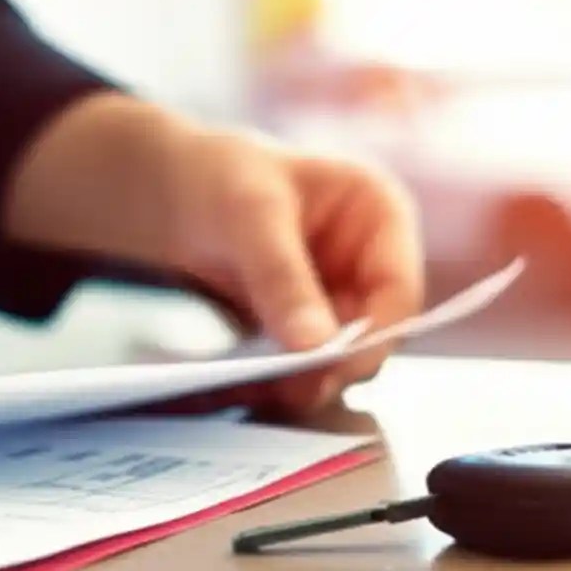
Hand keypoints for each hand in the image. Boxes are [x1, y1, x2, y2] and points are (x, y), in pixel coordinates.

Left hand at [6, 93, 423, 416]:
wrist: (172, 191)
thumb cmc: (218, 179)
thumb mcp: (249, 220)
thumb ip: (283, 280)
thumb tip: (315, 346)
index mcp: (380, 213)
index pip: (398, 289)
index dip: (375, 335)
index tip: (332, 366)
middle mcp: (369, 259)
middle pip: (375, 334)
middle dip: (335, 366)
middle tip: (290, 391)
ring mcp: (340, 295)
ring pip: (341, 357)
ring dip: (305, 380)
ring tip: (259, 389)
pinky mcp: (306, 324)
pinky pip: (304, 364)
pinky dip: (280, 379)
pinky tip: (248, 384)